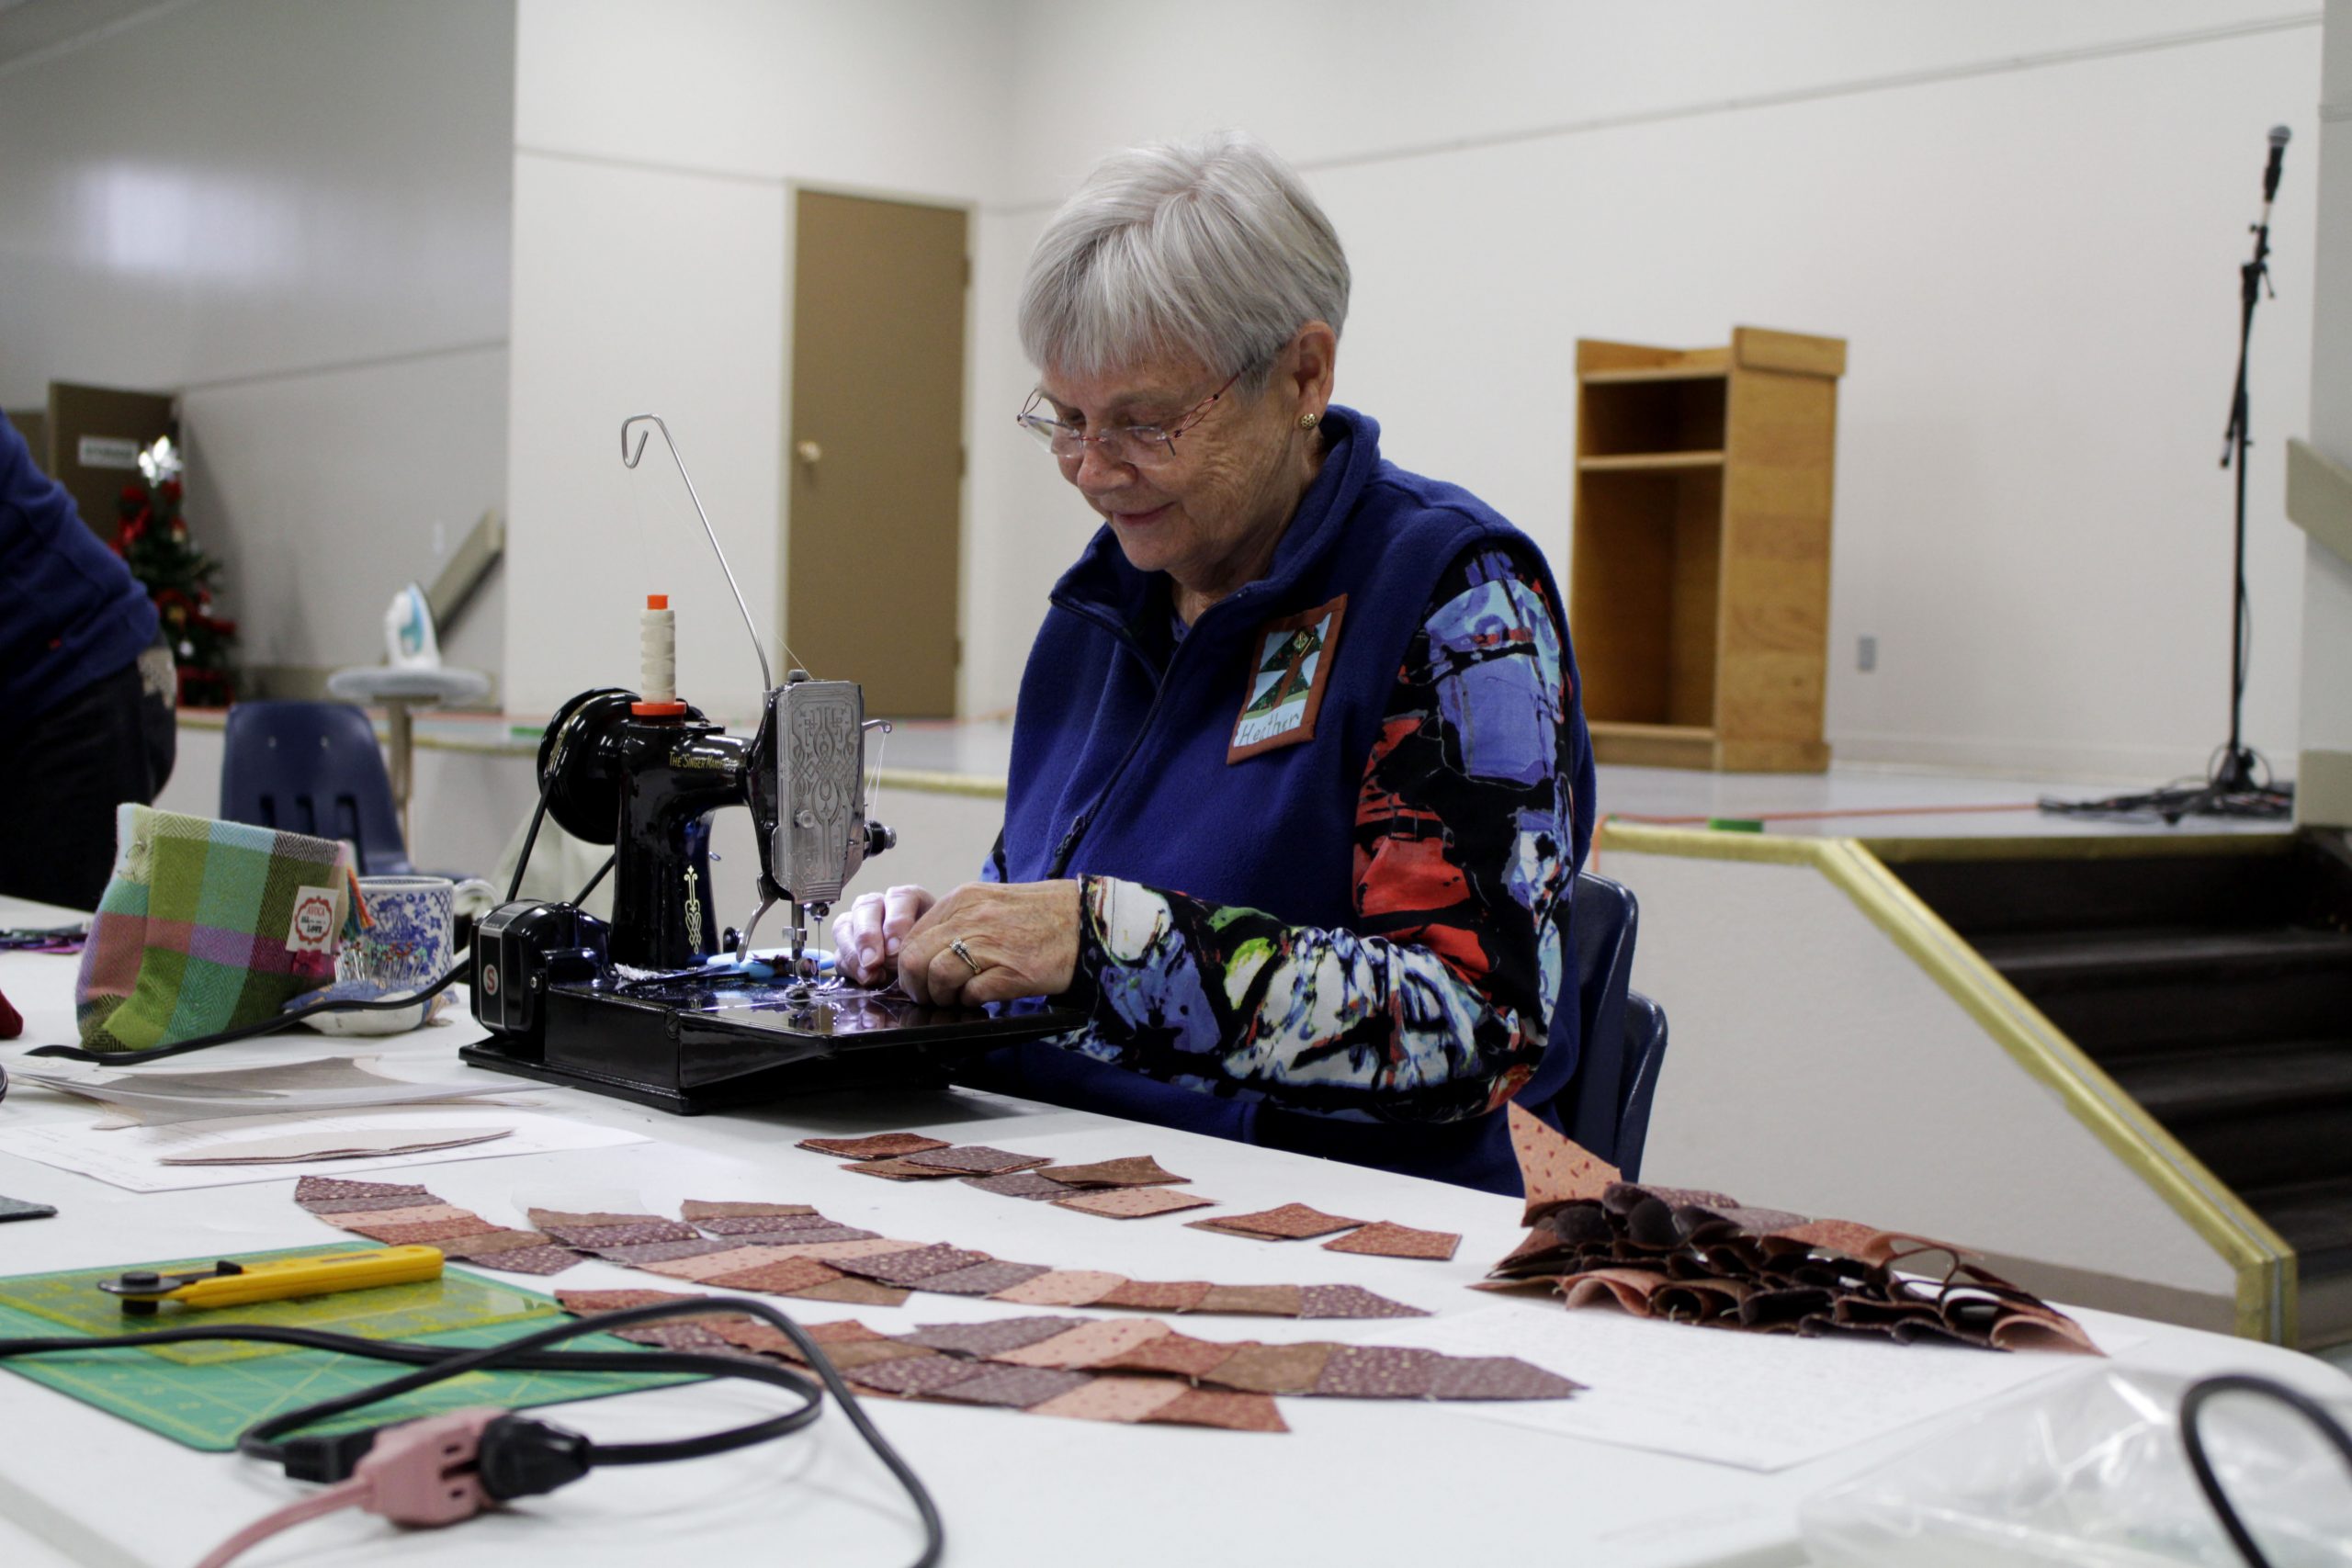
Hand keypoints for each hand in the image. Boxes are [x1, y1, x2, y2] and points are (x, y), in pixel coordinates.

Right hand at [828, 885, 933, 984]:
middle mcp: (879, 906)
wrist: (921, 967)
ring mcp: (858, 924)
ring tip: (867, 974)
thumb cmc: (930, 951)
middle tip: (875, 961)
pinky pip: (839, 952)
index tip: (897, 948)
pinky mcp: (846, 946)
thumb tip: (895, 957)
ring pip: (844, 925)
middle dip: (868, 936)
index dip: (896, 922)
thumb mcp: (932, 944)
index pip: (899, 898)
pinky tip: (864, 978)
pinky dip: (850, 966)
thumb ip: (918, 946)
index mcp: (906, 899)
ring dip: (853, 951)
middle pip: (866, 907)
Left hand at [897, 880, 1080, 1007]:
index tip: (917, 979)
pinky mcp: (1013, 973)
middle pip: (916, 959)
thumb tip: (923, 951)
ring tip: (958, 998)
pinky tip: (983, 997)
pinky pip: (972, 994)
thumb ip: (955, 921)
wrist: (1086, 920)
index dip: (909, 965)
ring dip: (943, 996)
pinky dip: (971, 1001)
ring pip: (938, 977)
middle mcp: (972, 918)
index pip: (911, 937)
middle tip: (931, 996)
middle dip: (917, 985)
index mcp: (963, 900)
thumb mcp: (989, 902)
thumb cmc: (1040, 914)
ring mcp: (992, 945)